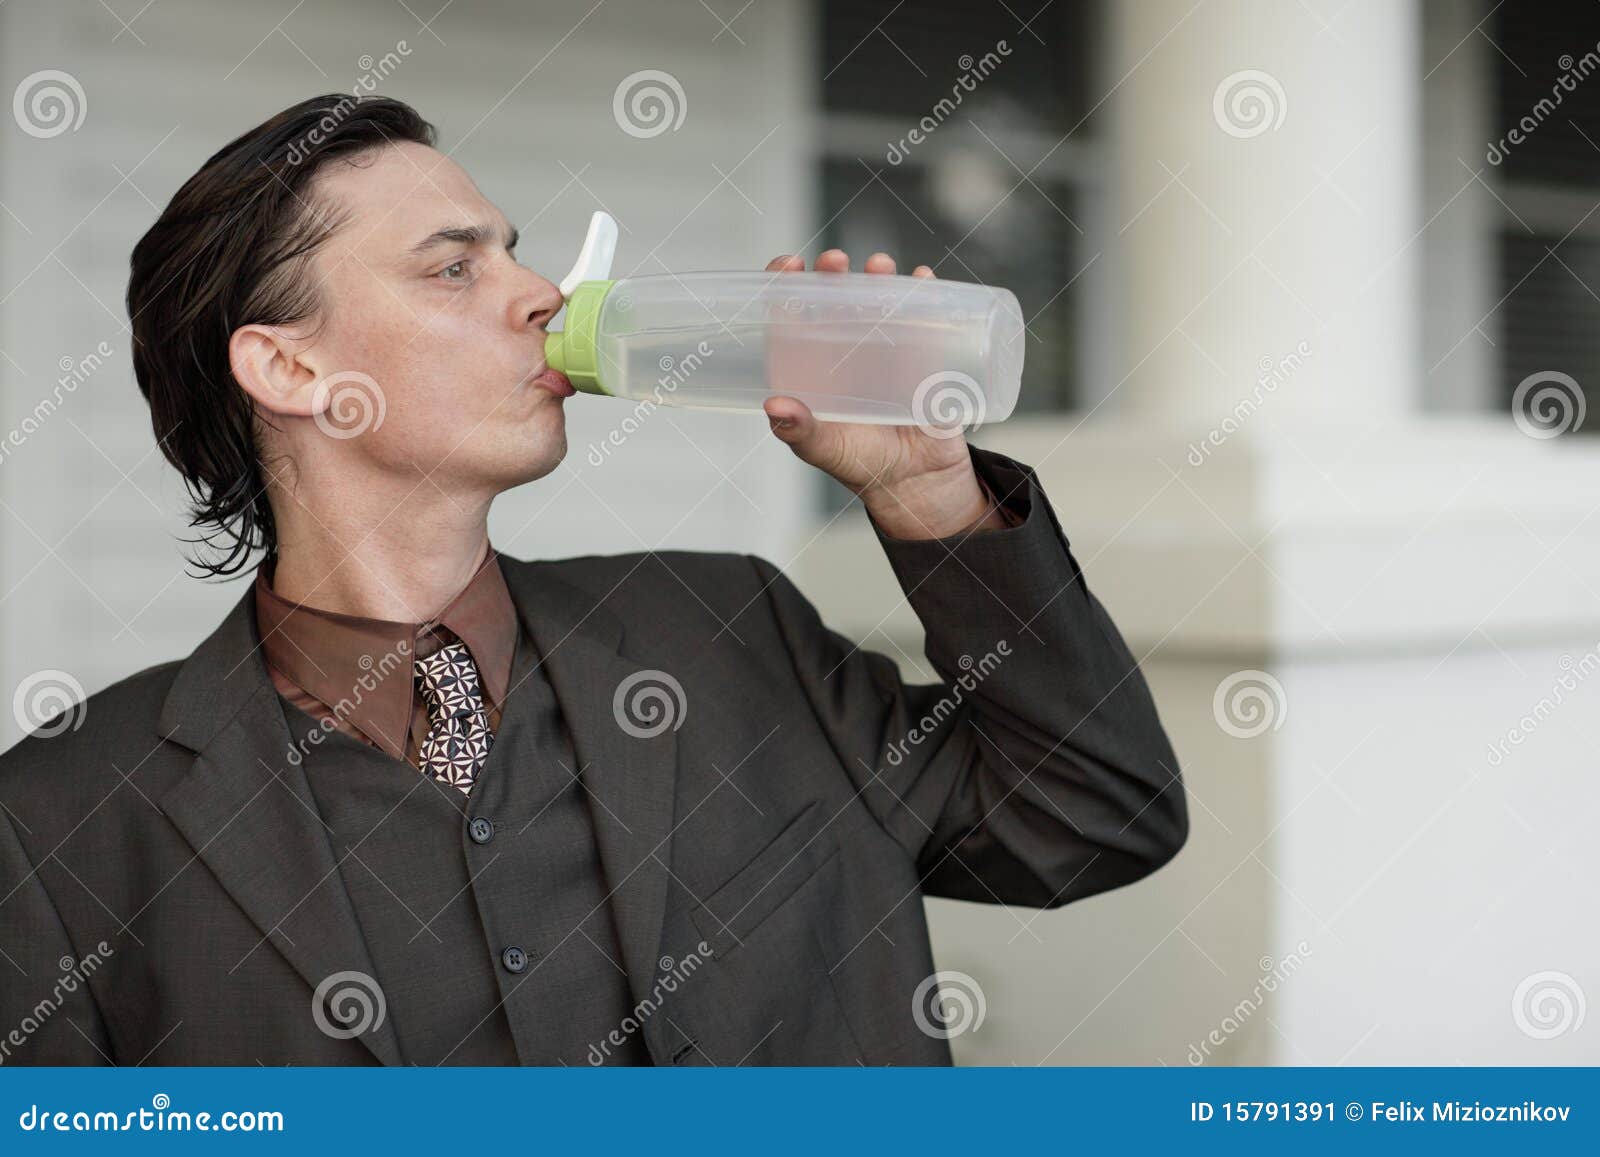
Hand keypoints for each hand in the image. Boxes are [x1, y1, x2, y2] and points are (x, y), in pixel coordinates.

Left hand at [761, 249, 1005, 539]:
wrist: (917, 481)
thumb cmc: (861, 464)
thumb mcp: (826, 449)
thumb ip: (800, 431)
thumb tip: (774, 407)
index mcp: (812, 365)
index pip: (792, 314)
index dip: (785, 285)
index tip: (788, 265)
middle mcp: (845, 349)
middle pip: (834, 297)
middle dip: (833, 273)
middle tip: (835, 263)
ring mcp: (885, 348)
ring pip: (878, 297)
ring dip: (878, 275)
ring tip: (880, 266)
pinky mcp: (923, 354)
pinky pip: (924, 314)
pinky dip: (925, 292)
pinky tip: (923, 279)